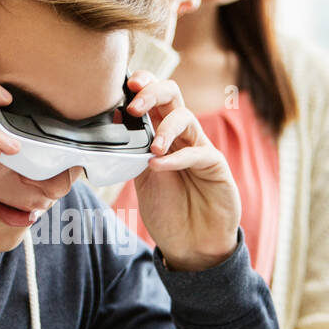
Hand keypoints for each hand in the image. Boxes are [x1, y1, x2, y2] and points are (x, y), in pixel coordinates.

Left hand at [127, 71, 240, 270]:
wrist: (192, 244)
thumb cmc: (168, 210)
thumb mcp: (142, 178)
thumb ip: (132, 153)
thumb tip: (114, 123)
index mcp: (160, 133)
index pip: (155, 97)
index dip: (143, 84)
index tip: (125, 85)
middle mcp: (181, 135)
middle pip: (173, 95)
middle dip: (152, 93)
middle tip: (134, 107)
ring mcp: (199, 148)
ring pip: (186, 118)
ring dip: (165, 128)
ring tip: (151, 148)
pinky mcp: (215, 166)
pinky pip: (197, 153)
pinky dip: (175, 158)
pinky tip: (158, 166)